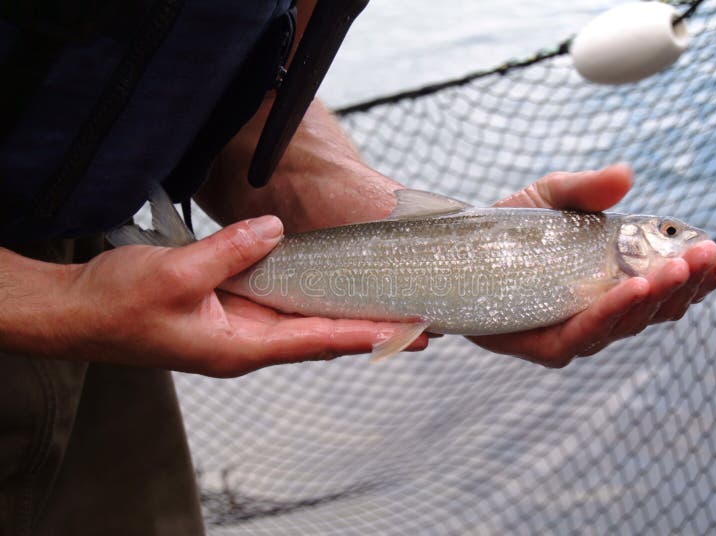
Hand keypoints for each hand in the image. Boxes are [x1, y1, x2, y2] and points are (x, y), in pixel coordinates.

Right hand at [63, 216, 425, 376]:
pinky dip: (308, 295)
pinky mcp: (227, 309)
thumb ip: (231, 251)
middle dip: (370, 330)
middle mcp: (248, 342)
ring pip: (304, 320)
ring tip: (387, 306)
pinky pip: (278, 303)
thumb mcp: (177, 274)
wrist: (79, 313)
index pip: (320, 341)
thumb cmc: (120, 306)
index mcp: (241, 347)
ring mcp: (238, 327)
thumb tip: (272, 229)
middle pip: (322, 336)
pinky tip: (329, 284)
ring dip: (344, 314)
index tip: (409, 332)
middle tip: (418, 323)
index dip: (367, 334)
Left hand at [470, 164, 715, 367]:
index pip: (665, 284)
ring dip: (654, 298)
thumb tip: (625, 174)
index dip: (697, 274)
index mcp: (612, 279)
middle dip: (685, 283)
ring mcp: (574, 330)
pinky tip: (635, 291)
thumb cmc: (510, 228)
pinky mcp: (544, 344)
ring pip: (626, 324)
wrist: (455, 250)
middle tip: (708, 255)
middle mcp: (600, 309)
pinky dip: (610, 314)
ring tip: (674, 270)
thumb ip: (587, 189)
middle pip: (655, 309)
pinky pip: (583, 336)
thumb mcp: (551, 196)